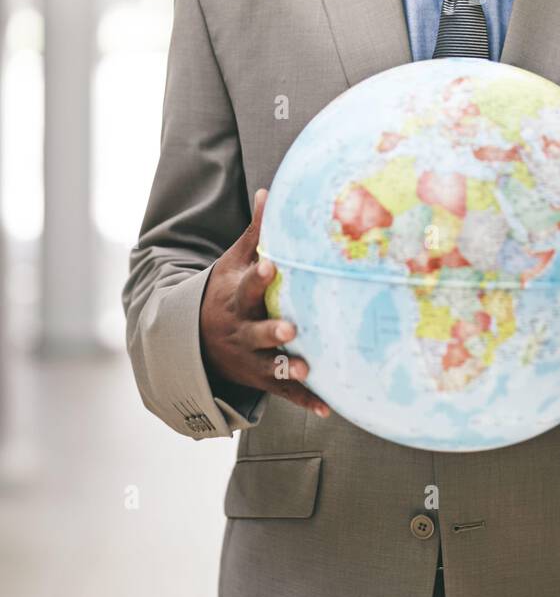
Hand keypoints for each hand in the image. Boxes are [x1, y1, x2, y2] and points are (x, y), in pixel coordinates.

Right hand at [200, 188, 330, 417]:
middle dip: (271, 330)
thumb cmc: (225, 291)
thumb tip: (270, 189)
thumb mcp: (232, 261)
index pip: (247, 284)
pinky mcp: (261, 378)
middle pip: (256, 329)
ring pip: (268, 364)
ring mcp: (250, 356)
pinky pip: (283, 392)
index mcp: (236, 297)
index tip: (270, 265)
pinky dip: (304, 400)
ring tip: (305, 368)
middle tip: (290, 328)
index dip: (258, 276)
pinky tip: (327, 407)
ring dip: (286, 367)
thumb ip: (256, 232)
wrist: (194, 340)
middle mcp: (242, 329)